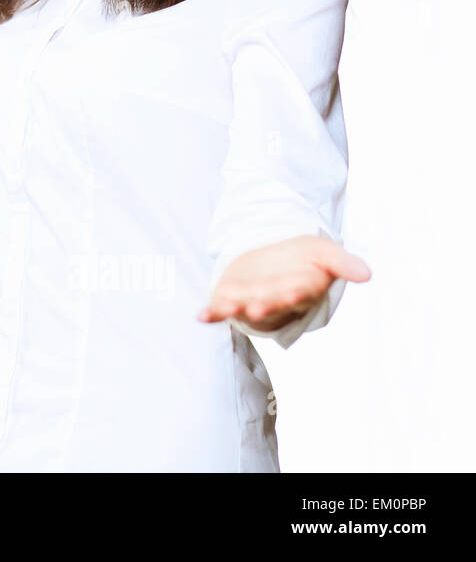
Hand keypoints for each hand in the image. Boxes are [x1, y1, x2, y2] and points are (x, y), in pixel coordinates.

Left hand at [199, 236, 370, 332]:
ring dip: (237, 310)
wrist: (274, 256)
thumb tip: (367, 274)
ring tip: (226, 308)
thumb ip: (342, 262)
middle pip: (273, 303)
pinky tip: (201, 316)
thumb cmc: (303, 258)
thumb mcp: (323, 251)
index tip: (295, 289)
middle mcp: (278, 300)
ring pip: (246, 309)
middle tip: (259, 306)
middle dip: (266, 304)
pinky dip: (211, 314)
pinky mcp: (231, 299)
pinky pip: (220, 310)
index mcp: (302, 289)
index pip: (301, 291)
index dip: (297, 291)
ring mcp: (253, 302)